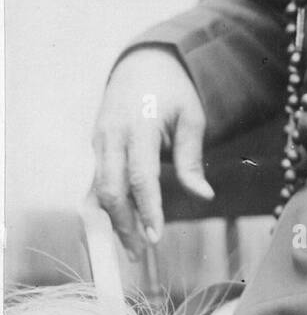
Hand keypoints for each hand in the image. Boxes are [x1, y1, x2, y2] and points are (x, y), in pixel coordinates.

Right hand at [92, 47, 211, 256]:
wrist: (143, 62)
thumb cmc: (174, 90)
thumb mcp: (192, 116)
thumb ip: (192, 158)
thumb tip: (204, 196)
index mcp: (138, 126)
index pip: (140, 177)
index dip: (147, 209)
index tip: (156, 237)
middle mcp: (111, 135)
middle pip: (110, 189)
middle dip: (123, 225)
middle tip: (142, 252)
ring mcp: (99, 141)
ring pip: (96, 191)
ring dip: (110, 222)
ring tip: (130, 247)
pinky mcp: (95, 147)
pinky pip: (94, 183)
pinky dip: (104, 209)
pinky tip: (117, 228)